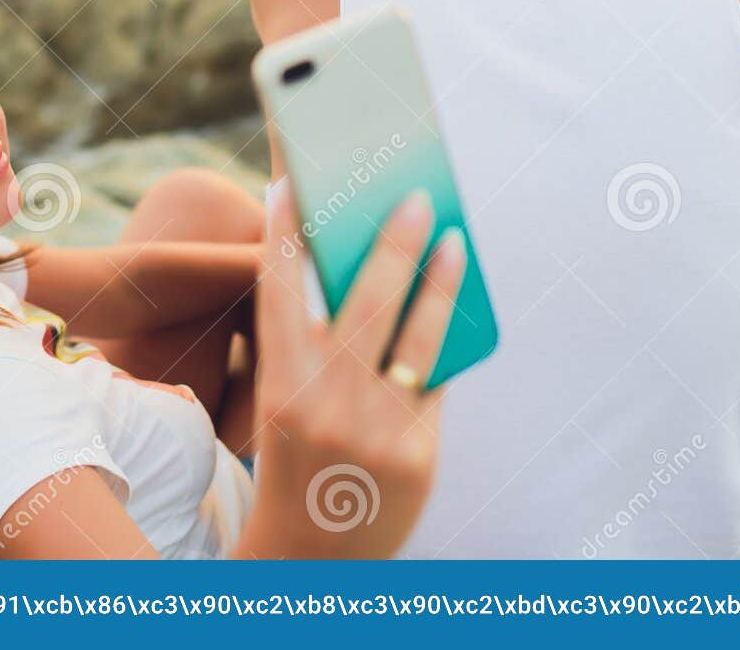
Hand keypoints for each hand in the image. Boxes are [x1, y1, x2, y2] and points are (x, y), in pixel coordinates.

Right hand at [241, 185, 464, 558]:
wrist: (312, 557)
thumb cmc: (298, 460)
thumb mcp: (288, 401)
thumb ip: (311, 344)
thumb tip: (356, 266)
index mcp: (280, 383)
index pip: (278, 289)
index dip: (286, 232)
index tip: (295, 181)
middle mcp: (323, 402)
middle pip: (365, 300)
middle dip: (392, 241)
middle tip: (414, 197)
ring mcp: (374, 428)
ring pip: (416, 335)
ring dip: (439, 279)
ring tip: (452, 238)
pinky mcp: (418, 452)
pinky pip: (438, 379)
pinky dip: (447, 338)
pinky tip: (461, 304)